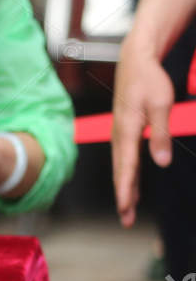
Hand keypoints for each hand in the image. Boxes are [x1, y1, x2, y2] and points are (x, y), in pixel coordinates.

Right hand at [109, 34, 174, 225]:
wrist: (134, 61)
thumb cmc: (149, 80)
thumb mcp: (161, 105)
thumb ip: (160, 134)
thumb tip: (161, 162)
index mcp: (127, 131)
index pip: (126, 168)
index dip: (126, 190)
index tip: (125, 209)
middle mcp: (119, 136)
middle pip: (121, 172)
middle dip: (124, 197)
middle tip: (126, 220)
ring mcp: (119, 134)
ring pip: (121, 167)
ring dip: (125, 187)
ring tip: (128, 208)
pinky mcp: (123, 131)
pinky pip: (123, 157)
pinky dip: (126, 173)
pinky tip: (130, 182)